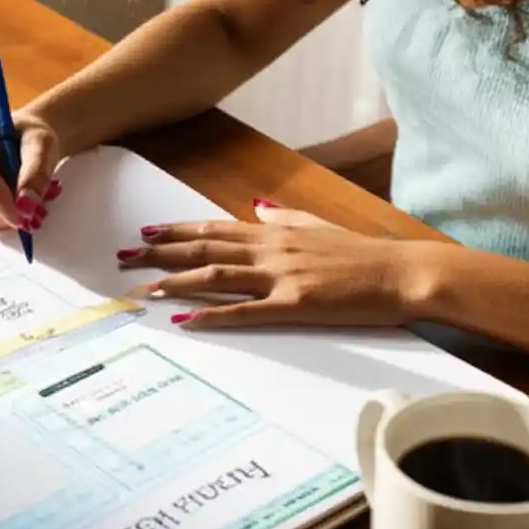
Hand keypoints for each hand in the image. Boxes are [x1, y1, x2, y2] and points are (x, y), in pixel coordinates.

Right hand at [0, 113, 63, 231]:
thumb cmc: (28, 134)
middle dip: (7, 212)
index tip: (27, 215)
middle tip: (32, 205)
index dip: (3, 204)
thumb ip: (37, 173)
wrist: (19, 134)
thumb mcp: (42, 143)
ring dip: (5, 214)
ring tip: (21, 194)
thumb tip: (28, 206)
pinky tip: (8, 197)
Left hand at [117, 200, 435, 329]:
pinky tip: (186, 320)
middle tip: (123, 258)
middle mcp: (272, 248)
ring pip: (216, 277)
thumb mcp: (321, 227)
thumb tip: (257, 208)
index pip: (214, 229)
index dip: (176, 231)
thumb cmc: (365, 254)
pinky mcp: (295, 305)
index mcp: (276, 232)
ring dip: (176, 282)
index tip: (145, 232)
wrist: (404, 272)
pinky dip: (212, 315)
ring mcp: (281, 276)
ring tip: (144, 289)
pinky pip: (245, 312)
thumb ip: (286, 218)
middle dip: (160, 253)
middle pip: (204, 249)